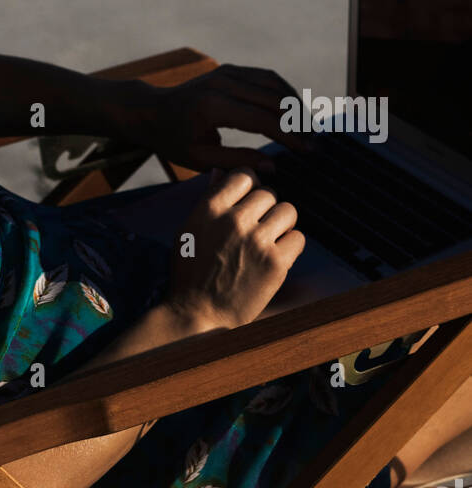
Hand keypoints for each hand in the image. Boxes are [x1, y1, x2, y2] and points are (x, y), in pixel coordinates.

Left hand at [127, 63, 314, 176]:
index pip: (262, 119)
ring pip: (273, 83)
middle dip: (298, 121)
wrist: (152, 110)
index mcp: (213, 106)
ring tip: (309, 128)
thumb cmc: (173, 139)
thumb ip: (237, 161)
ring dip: (295, 104)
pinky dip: (283, 92)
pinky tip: (294, 111)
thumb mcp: (200, 159)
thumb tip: (274, 165)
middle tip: (315, 142)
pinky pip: (265, 77)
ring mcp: (226, 72)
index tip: (308, 150)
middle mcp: (222, 83)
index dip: (289, 135)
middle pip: (272, 98)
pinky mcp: (230, 70)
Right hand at [165, 166, 305, 329]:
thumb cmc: (190, 273)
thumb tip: (220, 172)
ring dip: (282, 224)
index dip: (250, 187)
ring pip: (288, 211)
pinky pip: (298, 238)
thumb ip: (208, 200)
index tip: (249, 202)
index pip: (245, 175)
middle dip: (266, 209)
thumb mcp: (189, 230)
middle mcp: (234, 219)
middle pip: (269, 193)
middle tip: (259, 228)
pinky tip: (278, 256)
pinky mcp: (275, 263)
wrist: (198, 315)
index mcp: (211, 208)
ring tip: (271, 240)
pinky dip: (291, 247)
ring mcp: (257, 241)